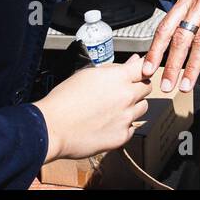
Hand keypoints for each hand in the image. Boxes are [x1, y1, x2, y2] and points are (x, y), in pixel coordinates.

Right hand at [33, 54, 151, 163]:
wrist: (52, 127)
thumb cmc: (65, 99)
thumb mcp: (88, 74)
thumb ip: (114, 69)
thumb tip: (132, 62)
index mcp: (119, 78)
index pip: (144, 67)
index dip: (141, 69)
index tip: (138, 72)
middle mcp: (127, 97)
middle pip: (147, 88)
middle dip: (137, 87)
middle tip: (122, 92)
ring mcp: (126, 118)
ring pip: (142, 108)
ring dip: (133, 106)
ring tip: (113, 109)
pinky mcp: (122, 136)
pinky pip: (132, 128)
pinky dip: (124, 125)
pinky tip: (108, 124)